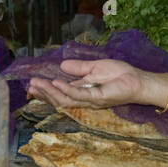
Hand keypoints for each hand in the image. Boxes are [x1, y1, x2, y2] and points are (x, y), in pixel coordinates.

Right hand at [28, 58, 150, 109]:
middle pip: (59, 100)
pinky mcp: (97, 98)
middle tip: (30, 86)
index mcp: (83, 91)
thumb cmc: (120, 75)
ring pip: (65, 99)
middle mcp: (84, 99)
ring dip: (50, 92)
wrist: (137, 80)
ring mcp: (90, 100)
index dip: (46, 91)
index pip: (61, 94)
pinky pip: (79, 95)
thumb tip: (62, 65)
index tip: (33, 85)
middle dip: (44, 93)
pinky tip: (56, 83)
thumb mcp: (95, 67)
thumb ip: (79, 68)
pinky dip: (66, 89)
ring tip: (37, 84)